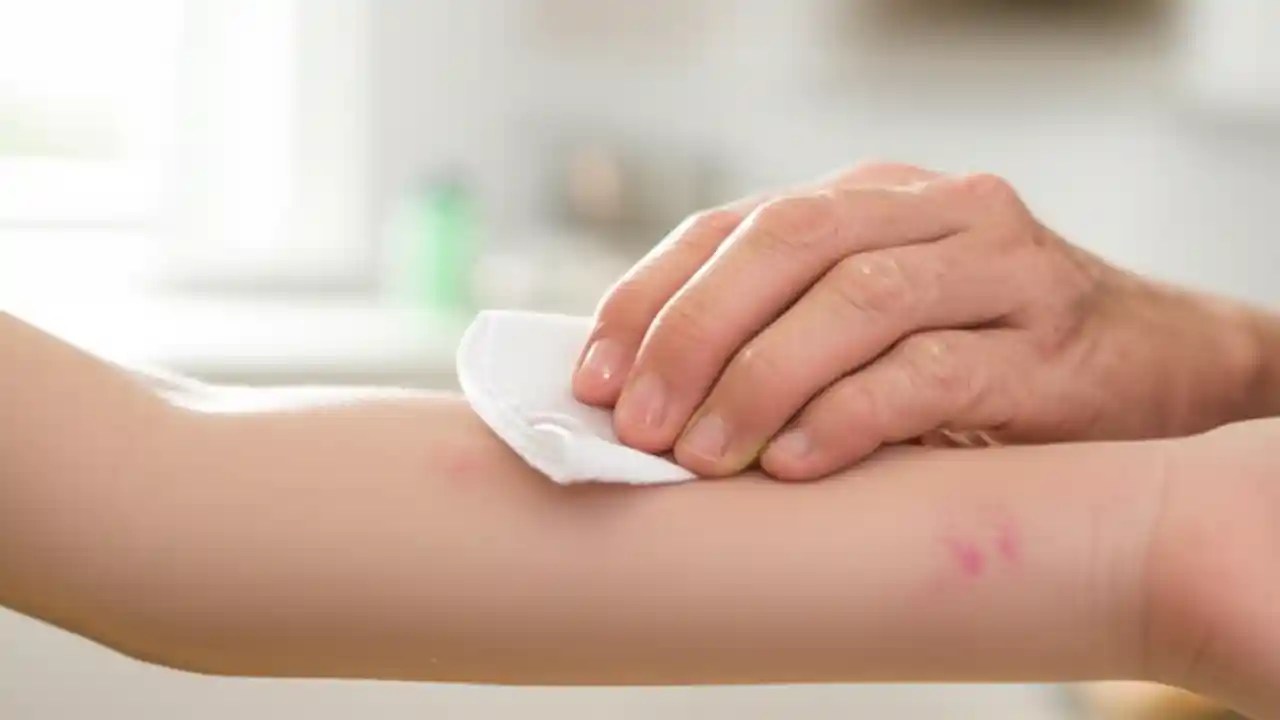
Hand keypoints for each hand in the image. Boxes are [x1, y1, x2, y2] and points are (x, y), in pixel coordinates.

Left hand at [572, 162, 1269, 479]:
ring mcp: (998, 266)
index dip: (654, 295)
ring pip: (855, 299)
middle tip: (639, 420)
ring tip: (703, 452)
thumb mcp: (883, 318)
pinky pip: (928, 371)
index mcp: (873, 196)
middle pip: (787, 242)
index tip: (595, 372)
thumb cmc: (987, 349)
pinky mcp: (1047, 341)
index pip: (737, 224)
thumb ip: (790, 330)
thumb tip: (656, 399)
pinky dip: (848, 416)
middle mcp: (932, 210)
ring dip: (760, 379)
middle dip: (693, 333)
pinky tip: (794, 460)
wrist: (1158, 366)